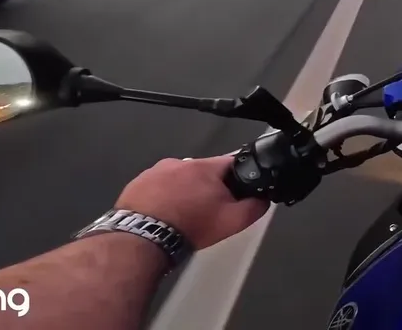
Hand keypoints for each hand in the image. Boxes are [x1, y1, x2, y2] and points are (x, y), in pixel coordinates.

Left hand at [115, 155, 270, 248]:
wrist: (143, 238)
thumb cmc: (188, 227)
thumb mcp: (232, 222)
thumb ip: (254, 207)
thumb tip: (263, 199)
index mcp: (205, 167)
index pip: (231, 162)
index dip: (238, 178)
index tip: (234, 193)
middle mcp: (180, 163)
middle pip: (203, 172)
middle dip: (208, 188)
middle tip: (207, 211)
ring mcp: (155, 171)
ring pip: (179, 179)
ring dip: (183, 192)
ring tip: (182, 216)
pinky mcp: (138, 182)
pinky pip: (156, 187)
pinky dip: (162, 197)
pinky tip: (163, 215)